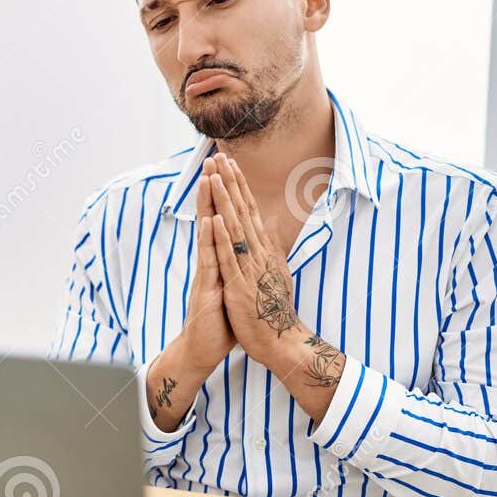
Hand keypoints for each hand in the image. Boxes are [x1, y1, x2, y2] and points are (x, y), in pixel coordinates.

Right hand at [142, 158, 234, 431]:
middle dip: (214, 188)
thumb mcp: (235, 286)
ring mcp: (207, 271)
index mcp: (221, 258)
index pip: (224, 218)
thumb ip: (239, 263)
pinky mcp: (206, 287)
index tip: (230, 167)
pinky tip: (210, 221)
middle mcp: (211, 259)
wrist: (203, 348)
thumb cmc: (221, 319)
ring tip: (208, 178)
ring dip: (207, 204)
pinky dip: (209, 240)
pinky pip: (208, 260)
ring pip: (207, 232)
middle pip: (212, 216)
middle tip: (214, 158)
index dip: (227, 193)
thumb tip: (249, 244)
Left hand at [209, 153, 345, 420]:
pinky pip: (229, 258)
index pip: (249, 210)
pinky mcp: (240, 286)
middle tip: (220, 156)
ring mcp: (249, 268)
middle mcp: (258, 253)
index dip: (238, 185)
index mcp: (263, 249)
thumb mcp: (276, 270)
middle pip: (242, 211)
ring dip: (225, 201)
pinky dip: (223, 237)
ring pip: (235, 228)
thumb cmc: (274, 307)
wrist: (280, 340)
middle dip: (231, 183)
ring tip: (216, 176)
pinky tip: (216, 218)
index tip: (229, 162)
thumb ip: (272, 244)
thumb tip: (271, 221)